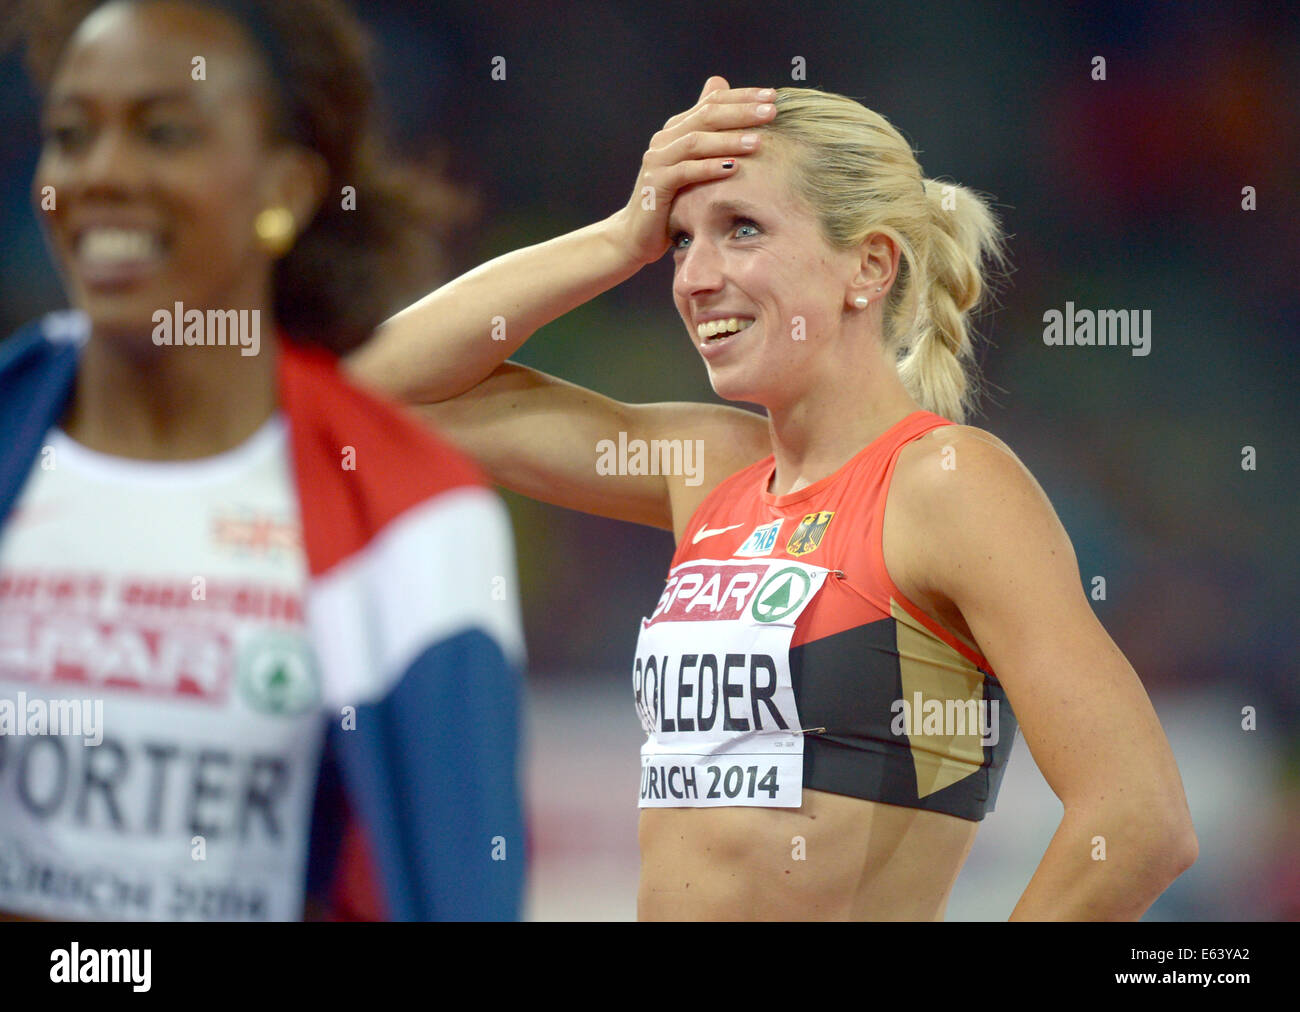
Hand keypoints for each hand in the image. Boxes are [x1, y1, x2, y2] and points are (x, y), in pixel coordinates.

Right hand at [612, 76, 776, 266]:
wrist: (638, 233)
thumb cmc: (673, 200)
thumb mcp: (693, 164)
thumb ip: (707, 130)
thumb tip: (721, 85)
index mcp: (676, 129)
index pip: (711, 102)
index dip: (742, 97)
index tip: (772, 96)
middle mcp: (665, 139)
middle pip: (706, 116)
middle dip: (741, 112)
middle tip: (772, 111)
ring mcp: (657, 160)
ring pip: (696, 141)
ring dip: (729, 140)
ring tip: (758, 142)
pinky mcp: (655, 183)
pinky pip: (685, 172)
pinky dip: (709, 168)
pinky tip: (733, 168)